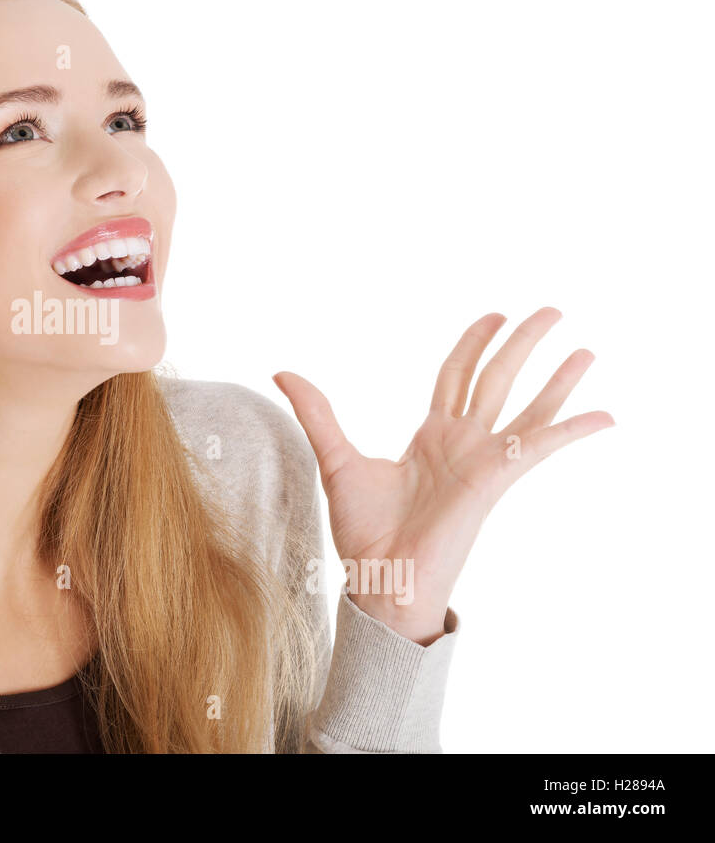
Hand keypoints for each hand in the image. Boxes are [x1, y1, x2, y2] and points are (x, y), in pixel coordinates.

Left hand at [274, 308, 613, 643]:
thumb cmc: (363, 532)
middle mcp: (462, 443)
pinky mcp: (495, 478)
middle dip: (522, 343)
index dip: (474, 343)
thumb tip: (282, 373)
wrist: (380, 578)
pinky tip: (606, 414)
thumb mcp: (335, 459)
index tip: (493, 316)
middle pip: (496, 377)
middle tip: (550, 310)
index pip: (457, 375)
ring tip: (586, 348)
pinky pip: (541, 445)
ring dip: (557, 377)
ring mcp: (483, 460)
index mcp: (431, 437)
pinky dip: (573, 429)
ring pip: (527, 404)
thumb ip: (316, 413)